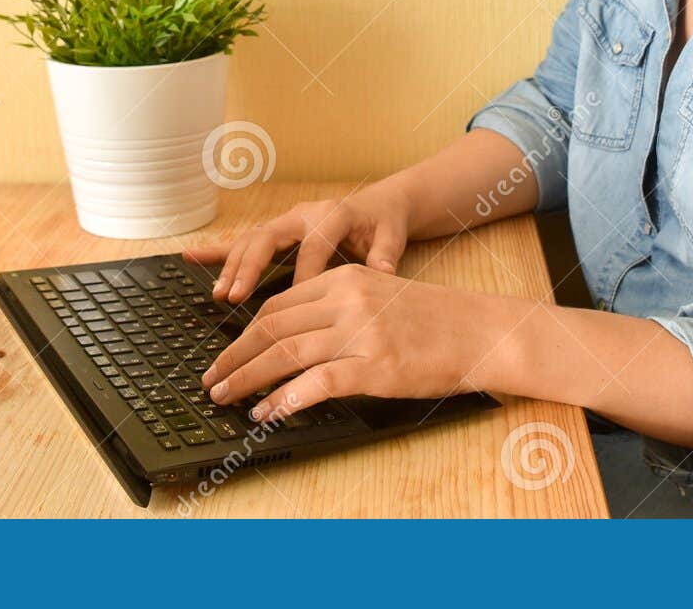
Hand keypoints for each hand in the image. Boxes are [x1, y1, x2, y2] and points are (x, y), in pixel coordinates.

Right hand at [182, 189, 411, 304]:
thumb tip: (384, 273)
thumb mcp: (392, 236)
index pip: (313, 246)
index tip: (294, 303)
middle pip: (269, 237)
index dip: (303, 274)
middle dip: (250, 266)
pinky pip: (243, 241)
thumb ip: (386, 254)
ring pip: (251, 240)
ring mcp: (286, 222)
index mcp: (332, 215)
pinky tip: (190, 256)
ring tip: (221, 295)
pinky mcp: (277, 232)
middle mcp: (303, 214)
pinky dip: (217, 251)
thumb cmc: (384, 224)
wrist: (378, 206)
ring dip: (232, 266)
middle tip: (235, 296)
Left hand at [199, 264, 513, 420]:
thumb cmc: (432, 320)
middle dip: (234, 357)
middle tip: (211, 379)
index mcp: (344, 279)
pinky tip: (267, 413)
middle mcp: (348, 300)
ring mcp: (362, 333)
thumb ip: (335, 309)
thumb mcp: (378, 296)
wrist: (480, 331)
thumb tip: (287, 339)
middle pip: (272, 327)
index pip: (278, 305)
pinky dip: (285, 400)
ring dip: (247, 379)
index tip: (225, 354)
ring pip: (285, 354)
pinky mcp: (376, 365)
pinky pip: (317, 383)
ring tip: (226, 398)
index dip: (243, 333)